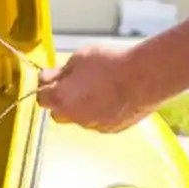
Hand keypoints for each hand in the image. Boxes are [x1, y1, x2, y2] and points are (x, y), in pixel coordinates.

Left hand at [37, 46, 164, 132]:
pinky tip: (113, 97)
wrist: (147, 76)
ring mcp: (93, 125)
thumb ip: (59, 72)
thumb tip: (47, 77)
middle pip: (58, 112)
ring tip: (100, 87)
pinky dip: (100, 112)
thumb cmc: (112, 63)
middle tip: (75, 83)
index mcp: (61, 99)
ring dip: (82, 106)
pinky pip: (98, 122)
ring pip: (79, 118)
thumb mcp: (79, 58)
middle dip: (62, 100)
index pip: (41, 97)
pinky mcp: (111, 129)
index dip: (46, 87)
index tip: (52, 78)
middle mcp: (74, 117)